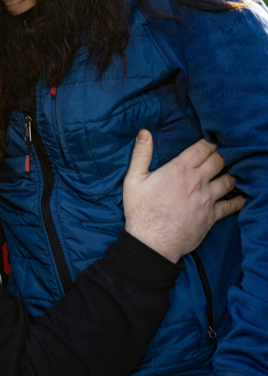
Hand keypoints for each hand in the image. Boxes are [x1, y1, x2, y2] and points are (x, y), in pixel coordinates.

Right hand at [123, 130, 244, 262]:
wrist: (152, 242)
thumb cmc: (141, 210)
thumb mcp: (134, 179)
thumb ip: (140, 154)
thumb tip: (145, 133)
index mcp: (179, 169)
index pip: (202, 148)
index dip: (210, 141)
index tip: (213, 138)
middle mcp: (197, 181)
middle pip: (218, 160)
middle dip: (222, 153)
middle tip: (223, 151)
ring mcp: (207, 199)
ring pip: (228, 180)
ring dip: (231, 173)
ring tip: (232, 170)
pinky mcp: (211, 216)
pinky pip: (231, 205)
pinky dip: (238, 200)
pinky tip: (241, 197)